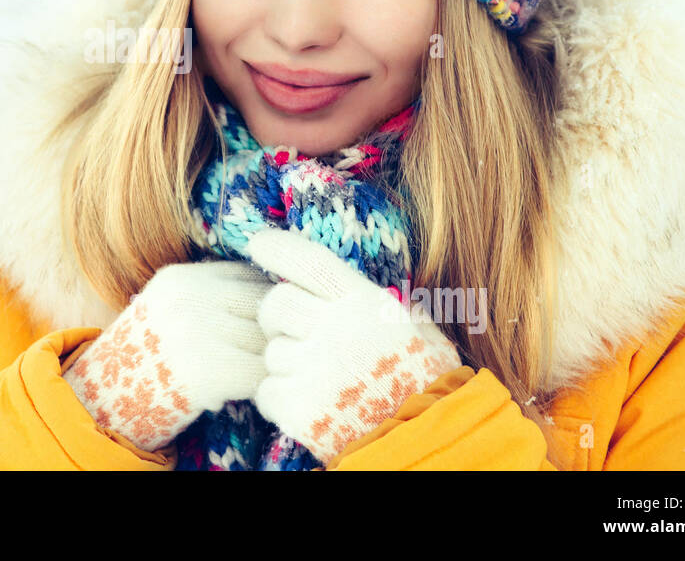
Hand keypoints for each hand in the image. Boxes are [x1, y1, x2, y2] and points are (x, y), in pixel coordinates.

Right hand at [62, 259, 271, 452]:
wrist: (105, 399)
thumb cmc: (147, 355)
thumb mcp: (167, 305)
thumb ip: (207, 291)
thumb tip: (272, 292)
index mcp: (180, 279)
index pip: (246, 274)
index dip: (264, 297)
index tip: (265, 318)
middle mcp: (188, 299)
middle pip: (261, 304)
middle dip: (274, 327)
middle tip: (274, 346)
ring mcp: (197, 334)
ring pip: (264, 339)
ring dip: (271, 356)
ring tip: (262, 367)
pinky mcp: (206, 372)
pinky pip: (257, 373)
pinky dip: (261, 384)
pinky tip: (250, 388)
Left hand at [245, 227, 462, 465]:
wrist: (428, 441)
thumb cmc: (425, 382)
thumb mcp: (414, 327)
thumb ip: (375, 304)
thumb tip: (344, 284)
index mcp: (365, 303)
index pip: (309, 262)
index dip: (279, 248)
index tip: (257, 243)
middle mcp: (336, 329)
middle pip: (276, 304)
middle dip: (275, 316)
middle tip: (291, 331)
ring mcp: (315, 368)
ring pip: (271, 351)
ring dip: (285, 364)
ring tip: (319, 381)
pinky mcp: (298, 407)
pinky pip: (266, 391)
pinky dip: (279, 399)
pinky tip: (307, 406)